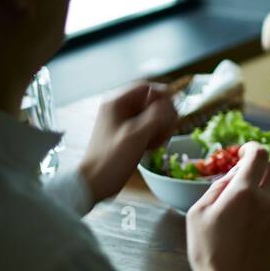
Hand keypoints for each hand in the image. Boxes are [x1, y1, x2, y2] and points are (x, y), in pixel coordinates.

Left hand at [79, 82, 176, 205]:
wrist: (94, 183)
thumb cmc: (112, 158)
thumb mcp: (136, 135)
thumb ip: (156, 116)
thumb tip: (172, 104)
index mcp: (116, 102)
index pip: (147, 87)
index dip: (164, 96)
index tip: (175, 111)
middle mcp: (120, 108)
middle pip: (152, 101)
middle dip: (163, 116)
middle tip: (165, 133)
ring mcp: (124, 121)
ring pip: (153, 115)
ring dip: (161, 127)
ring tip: (156, 144)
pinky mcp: (128, 134)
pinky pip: (149, 127)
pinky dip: (154, 135)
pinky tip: (152, 148)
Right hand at [187, 143, 269, 270]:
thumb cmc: (208, 252)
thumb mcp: (198, 214)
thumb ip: (218, 186)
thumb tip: (234, 174)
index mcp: (245, 192)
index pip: (259, 154)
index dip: (251, 148)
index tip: (244, 152)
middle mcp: (268, 201)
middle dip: (261, 166)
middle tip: (245, 178)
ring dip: (262, 193)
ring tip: (241, 216)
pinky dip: (267, 213)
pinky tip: (250, 232)